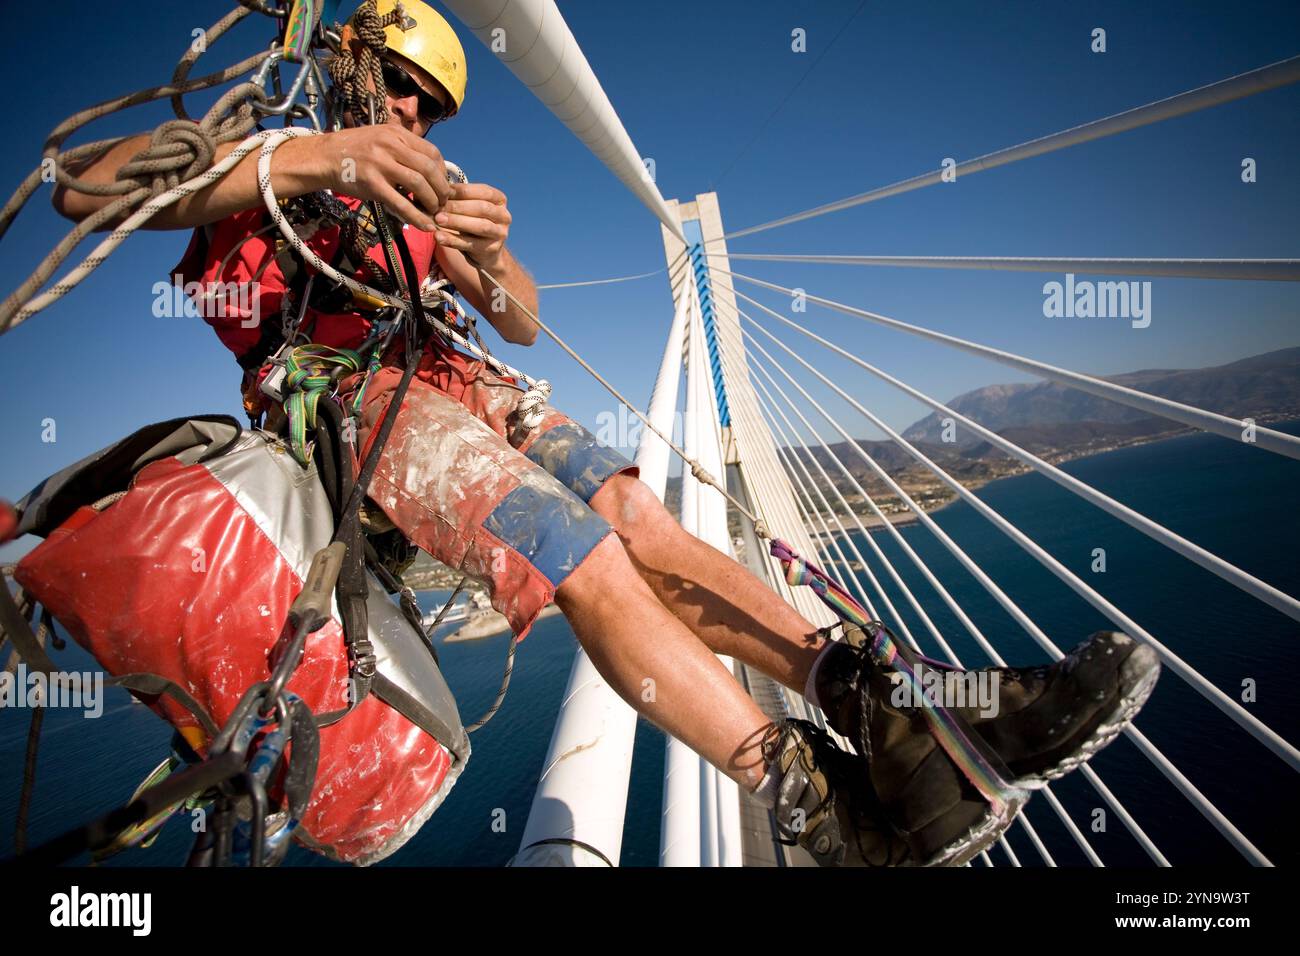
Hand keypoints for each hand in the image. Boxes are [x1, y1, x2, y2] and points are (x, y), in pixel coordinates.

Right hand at [314, 125, 451, 228]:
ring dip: (432, 202)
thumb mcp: (380, 137)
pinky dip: (416, 217)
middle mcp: (391, 145)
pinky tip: (425, 225)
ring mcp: (381, 163)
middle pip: (429, 169)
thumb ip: (403, 148)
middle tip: (442, 202)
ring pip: (419, 184)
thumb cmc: (353, 150)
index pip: (432, 152)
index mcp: (396, 133)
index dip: (443, 172)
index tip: (442, 185)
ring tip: (433, 212)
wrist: (324, 157)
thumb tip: (429, 168)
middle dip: (442, 189)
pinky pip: (401, 203)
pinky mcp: (372, 183)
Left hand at [432, 182, 511, 270]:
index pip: (482, 191)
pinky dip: (453, 240)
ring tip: (437, 220)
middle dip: (458, 207)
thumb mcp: (468, 208)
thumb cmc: (472, 222)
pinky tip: (439, 237)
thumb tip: (437, 189)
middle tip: (437, 207)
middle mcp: (504, 216)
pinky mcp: (491, 250)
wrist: (485, 251)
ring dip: (457, 222)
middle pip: (482, 208)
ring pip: (480, 226)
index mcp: (499, 200)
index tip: (442, 191)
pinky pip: (470, 244)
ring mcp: (500, 234)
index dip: (461, 191)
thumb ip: (458, 199)